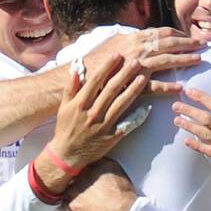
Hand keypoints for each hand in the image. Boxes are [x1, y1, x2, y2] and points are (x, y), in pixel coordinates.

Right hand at [46, 56, 152, 177]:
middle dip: (124, 74)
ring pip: (121, 104)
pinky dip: (137, 116)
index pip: (95, 81)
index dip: (107, 67)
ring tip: (143, 78)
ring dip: (133, 90)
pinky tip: (147, 106)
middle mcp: (92, 113)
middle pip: (111, 90)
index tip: (117, 56)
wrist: (68, 155)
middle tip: (136, 61)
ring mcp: (103, 126)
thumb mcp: (63, 106)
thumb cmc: (65, 128)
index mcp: (80, 103)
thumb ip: (70, 87)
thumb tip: (76, 69)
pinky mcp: (111, 137)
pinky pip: (127, 125)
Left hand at [63, 161, 137, 210]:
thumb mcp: (111, 167)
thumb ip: (98, 162)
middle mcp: (74, 191)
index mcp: (81, 177)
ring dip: (64, 204)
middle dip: (65, 189)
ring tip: (65, 204)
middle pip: (64, 189)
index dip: (71, 174)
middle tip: (67, 189)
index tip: (72, 175)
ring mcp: (75, 207)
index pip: (70, 173)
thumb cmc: (119, 190)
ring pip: (62, 205)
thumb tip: (92, 158)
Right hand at [89, 26, 202, 94]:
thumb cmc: (96, 62)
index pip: (162, 32)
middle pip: (168, 43)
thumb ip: (130, 39)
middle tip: (203, 45)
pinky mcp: (133, 85)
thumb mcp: (113, 43)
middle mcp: (137, 49)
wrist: (80, 78)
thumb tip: (142, 35)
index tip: (189, 36)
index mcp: (133, 38)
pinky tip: (180, 88)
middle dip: (187, 43)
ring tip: (198, 61)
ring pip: (165, 60)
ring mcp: (136, 67)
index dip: (179, 34)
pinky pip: (155, 86)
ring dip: (184, 60)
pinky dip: (169, 87)